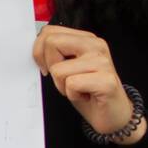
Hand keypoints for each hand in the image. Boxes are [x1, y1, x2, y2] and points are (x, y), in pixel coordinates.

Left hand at [33, 25, 146, 144]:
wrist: (112, 115)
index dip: (39, 52)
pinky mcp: (106, 81)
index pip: (49, 32)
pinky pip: (71, 84)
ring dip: (62, 86)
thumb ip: (55, 53)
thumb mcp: (67, 68)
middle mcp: (96, 45)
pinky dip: (72, 95)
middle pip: (51, 43)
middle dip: (49, 66)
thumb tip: (35, 50)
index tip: (47, 68)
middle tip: (63, 80)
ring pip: (58, 69)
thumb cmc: (87, 92)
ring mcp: (102, 62)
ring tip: (78, 89)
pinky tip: (85, 96)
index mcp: (86, 39)